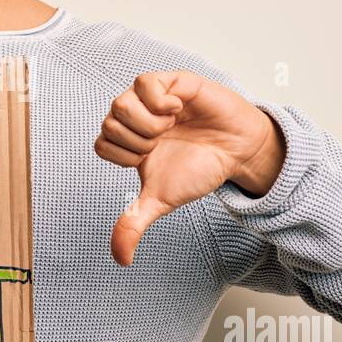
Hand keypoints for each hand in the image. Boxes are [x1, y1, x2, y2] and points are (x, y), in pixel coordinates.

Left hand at [94, 71, 286, 266]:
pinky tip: (178, 110)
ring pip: (121, 104)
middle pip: (109, 123)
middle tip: (164, 143)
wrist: (238, 153)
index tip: (150, 160)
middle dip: (139, 143)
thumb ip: (135, 223)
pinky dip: (160, 102)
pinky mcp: (173, 81)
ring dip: (149, 125)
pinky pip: (146, 83)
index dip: (125, 156)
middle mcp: (136, 115)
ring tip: (172, 127)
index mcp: (128, 140)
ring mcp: (153, 96)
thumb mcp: (162, 200)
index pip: (102, 142)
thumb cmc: (199, 169)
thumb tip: (120, 260)